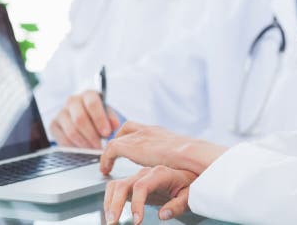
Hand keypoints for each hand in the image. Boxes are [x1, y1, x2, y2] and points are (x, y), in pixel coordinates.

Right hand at [49, 90, 120, 148]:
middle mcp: (72, 101)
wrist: (83, 114)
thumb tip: (114, 126)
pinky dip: (73, 147)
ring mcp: (61, 113)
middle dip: (91, 135)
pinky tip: (82, 150)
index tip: (106, 133)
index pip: (92, 104)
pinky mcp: (53, 125)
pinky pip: (62, 139)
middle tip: (99, 146)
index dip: (100, 119)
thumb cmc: (97, 113)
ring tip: (92, 149)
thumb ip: (111, 118)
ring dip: (83, 143)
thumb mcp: (107, 112)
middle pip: (80, 119)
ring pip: (71, 131)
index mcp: (87, 94)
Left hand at [100, 121, 226, 175]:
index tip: (129, 146)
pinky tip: (105, 170)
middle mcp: (149, 130)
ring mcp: (140, 136)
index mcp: (160, 132)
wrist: (189, 153)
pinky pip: (111, 149)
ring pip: (117, 138)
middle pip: (127, 127)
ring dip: (110, 152)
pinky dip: (106, 159)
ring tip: (106, 165)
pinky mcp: (131, 145)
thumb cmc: (191, 158)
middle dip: (119, 138)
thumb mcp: (182, 156)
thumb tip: (177, 168)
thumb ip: (174, 159)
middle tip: (114, 153)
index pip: (142, 128)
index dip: (132, 136)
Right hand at [104, 165, 196, 224]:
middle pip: (123, 185)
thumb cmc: (188, 186)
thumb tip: (163, 215)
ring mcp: (137, 177)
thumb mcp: (189, 196)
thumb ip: (178, 205)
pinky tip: (111, 214)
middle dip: (115, 205)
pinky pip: (115, 188)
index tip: (137, 222)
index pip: (141, 186)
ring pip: (115, 185)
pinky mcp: (132, 183)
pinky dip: (109, 200)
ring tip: (110, 221)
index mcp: (160, 173)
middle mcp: (145, 173)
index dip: (137, 204)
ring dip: (109, 203)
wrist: (186, 177)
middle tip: (113, 223)